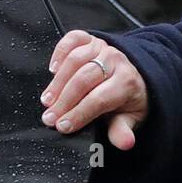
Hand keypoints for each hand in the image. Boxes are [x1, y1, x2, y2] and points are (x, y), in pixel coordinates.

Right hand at [41, 30, 149, 150]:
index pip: (99, 99)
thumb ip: (123, 130)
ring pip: (75, 60)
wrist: (134, 74)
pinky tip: (52, 70)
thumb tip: (125, 143)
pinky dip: (60, 51)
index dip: (78, 113)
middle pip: (84, 79)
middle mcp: (115, 61)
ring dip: (57, 82)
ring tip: (47, 101)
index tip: (62, 126)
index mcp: (127, 82)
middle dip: (64, 101)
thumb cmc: (127, 98)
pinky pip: (73, 39)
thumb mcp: (130, 118)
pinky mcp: (91, 39)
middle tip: (49, 118)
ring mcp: (102, 47)